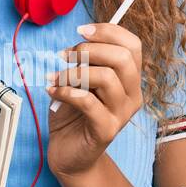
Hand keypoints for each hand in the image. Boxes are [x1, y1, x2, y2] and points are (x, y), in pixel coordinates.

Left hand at [44, 22, 142, 177]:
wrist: (69, 155)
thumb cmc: (73, 116)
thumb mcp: (80, 82)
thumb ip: (86, 62)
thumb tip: (80, 40)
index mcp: (129, 80)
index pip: (132, 46)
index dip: (108, 32)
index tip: (81, 31)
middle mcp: (132, 96)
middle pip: (123, 58)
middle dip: (90, 50)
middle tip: (65, 56)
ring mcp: (121, 114)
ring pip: (107, 78)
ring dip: (74, 72)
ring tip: (55, 77)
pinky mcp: (106, 130)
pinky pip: (88, 103)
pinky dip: (66, 92)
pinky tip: (52, 91)